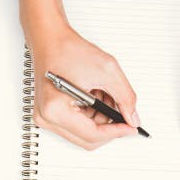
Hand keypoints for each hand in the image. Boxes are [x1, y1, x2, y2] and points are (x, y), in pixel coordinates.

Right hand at [30, 26, 139, 149]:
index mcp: (56, 109)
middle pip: (87, 140)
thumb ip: (125, 97)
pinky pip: (77, 126)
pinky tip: (96, 98)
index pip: (92, 134)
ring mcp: (46, 118)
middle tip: (124, 116)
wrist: (50, 39)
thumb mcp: (106, 70)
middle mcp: (47, 118)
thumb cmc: (68, 49)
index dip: (116, 132)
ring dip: (101, 120)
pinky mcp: (50, 115)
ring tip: (106, 97)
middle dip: (109, 128)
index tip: (131, 128)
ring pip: (84, 134)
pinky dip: (92, 115)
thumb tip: (132, 118)